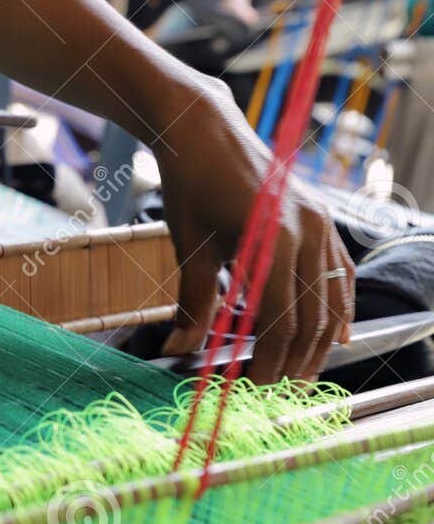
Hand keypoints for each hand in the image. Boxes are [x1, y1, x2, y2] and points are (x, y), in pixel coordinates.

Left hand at [156, 84, 353, 381]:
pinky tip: (337, 335)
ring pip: (334, 297)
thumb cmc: (190, 186)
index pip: (281, 320)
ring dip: (320, 340)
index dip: (271, 360)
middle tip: (281, 393)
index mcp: (272, 240)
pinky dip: (339, 306)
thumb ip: (194, 300)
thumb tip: (183, 350)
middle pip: (315, 316)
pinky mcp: (323, 217)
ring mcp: (321, 222)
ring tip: (303, 373)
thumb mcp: (188, 246)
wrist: (205, 130)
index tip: (254, 389)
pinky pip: (340, 271)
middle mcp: (307, 231)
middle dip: (299, 359)